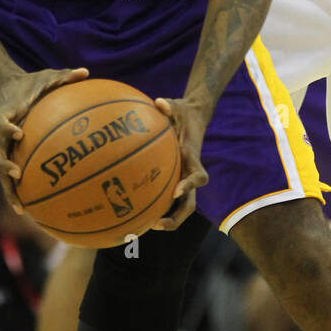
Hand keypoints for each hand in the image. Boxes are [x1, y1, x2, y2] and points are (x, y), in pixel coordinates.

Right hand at [0, 65, 88, 213]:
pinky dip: (18, 191)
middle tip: (16, 175)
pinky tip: (33, 209)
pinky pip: (11, 174)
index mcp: (5, 112)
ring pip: (0, 169)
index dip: (6, 127)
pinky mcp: (8, 153)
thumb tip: (85, 72)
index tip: (19, 134)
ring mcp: (1, 144)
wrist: (9, 88)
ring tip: (20, 207)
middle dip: (3, 164)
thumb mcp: (47, 76)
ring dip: (8, 188)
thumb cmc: (32, 83)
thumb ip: (63, 76)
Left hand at [151, 96, 209, 230]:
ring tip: (142, 227)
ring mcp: (183, 177)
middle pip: (190, 203)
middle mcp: (189, 171)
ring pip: (179, 206)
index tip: (176, 192)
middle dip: (177, 217)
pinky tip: (132, 209)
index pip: (198, 176)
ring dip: (166, 219)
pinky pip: (164, 195)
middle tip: (158, 224)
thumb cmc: (183, 111)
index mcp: (193, 156)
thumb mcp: (177, 105)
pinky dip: (153, 204)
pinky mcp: (174, 177)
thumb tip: (159, 103)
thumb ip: (169, 105)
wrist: (194, 115)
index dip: (189, 185)